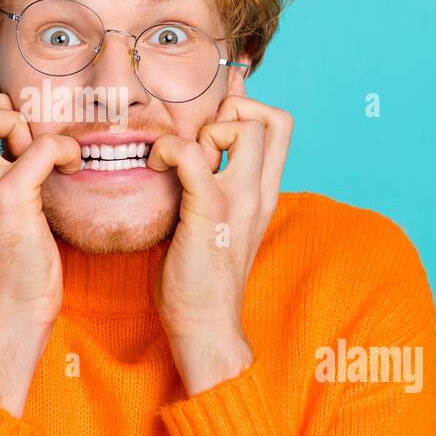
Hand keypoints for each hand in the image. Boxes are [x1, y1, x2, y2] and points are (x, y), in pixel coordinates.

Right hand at [0, 86, 82, 414]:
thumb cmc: (10, 265)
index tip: (13, 138)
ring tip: (39, 156)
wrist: (11, 316)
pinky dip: (61, 148)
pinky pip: (38, 147)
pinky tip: (71, 167)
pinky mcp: (8, 201)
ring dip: (20, 123)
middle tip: (24, 140)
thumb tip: (17, 137)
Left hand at [146, 96, 293, 395]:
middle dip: (234, 111)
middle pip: (276, 118)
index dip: (249, 109)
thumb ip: (213, 187)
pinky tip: (154, 167)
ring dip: (206, 132)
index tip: (211, 128)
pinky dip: (168, 150)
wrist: (206, 326)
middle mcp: (260, 192)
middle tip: (201, 143)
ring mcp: (239, 200)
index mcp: (264, 193)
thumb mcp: (218, 222)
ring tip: (182, 162)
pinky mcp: (209, 211)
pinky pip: (191, 155)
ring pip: (243, 127)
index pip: (280, 126)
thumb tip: (191, 157)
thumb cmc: (200, 279)